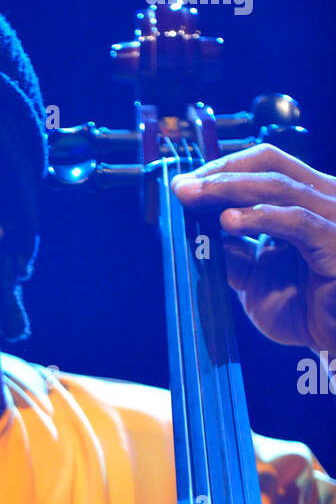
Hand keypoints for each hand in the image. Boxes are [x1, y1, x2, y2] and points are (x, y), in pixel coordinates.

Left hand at [172, 144, 335, 351]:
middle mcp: (323, 199)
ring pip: (280, 187)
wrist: (332, 339)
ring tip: (194, 197)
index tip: (186, 184)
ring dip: (230, 189)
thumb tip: (195, 231)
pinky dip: (260, 218)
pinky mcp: (335, 243)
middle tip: (182, 188)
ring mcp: (333, 217)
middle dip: (220, 173)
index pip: (265, 164)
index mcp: (306, 200)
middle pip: (270, 166)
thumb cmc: (302, 309)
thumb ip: (231, 252)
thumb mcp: (254, 276)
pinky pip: (297, 222)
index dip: (224, 168)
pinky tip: (228, 221)